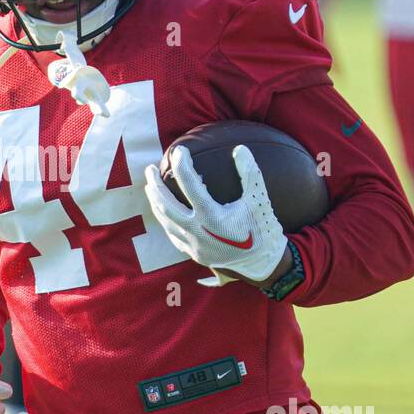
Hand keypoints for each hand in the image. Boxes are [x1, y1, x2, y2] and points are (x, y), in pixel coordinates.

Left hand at [143, 144, 287, 285]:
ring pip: (165, 222)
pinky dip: (166, 220)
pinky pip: (173, 235)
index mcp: (212, 217)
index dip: (182, 165)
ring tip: (150, 187)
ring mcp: (194, 245)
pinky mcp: (194, 254)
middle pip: (166, 205)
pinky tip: (164, 211)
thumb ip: (250, 173)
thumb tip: (240, 148)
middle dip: (155, 186)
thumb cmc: (262, 229)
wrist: (263, 264)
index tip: (179, 150)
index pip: (190, 185)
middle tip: (150, 169)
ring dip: (155, 203)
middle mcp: (198, 232)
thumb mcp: (259, 199)